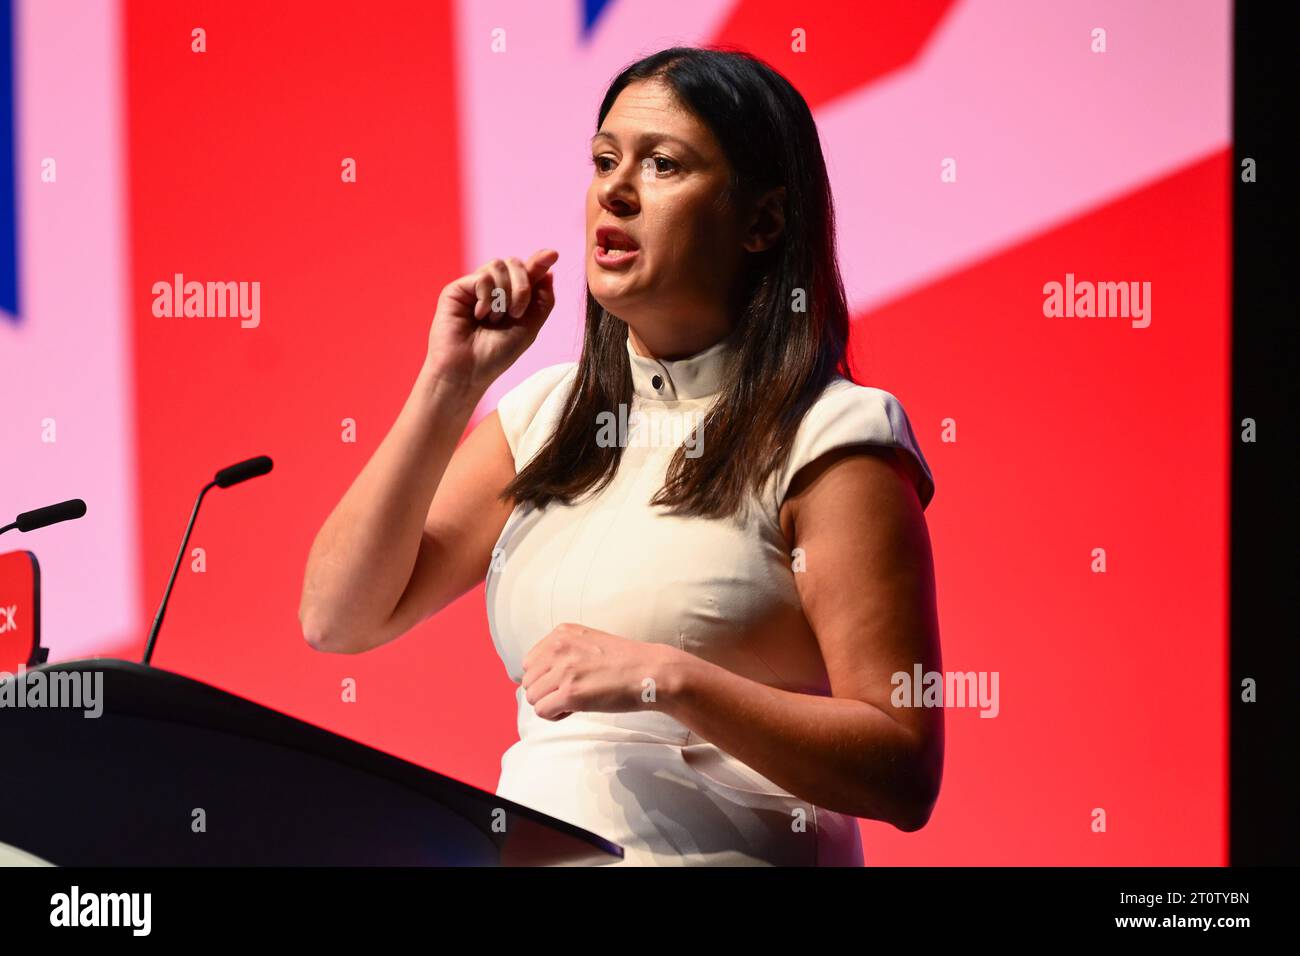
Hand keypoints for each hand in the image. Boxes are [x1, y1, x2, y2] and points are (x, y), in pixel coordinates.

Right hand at [424, 249, 558, 395]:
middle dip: (523, 286)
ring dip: (505, 294)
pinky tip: (480, 315)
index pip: (527, 272)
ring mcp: (475, 287)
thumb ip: (542, 300)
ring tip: (495, 319)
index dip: (540, 261)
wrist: (468, 371)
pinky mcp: (457, 289)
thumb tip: (549, 270)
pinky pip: (483, 276)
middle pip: (515, 263)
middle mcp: (493, 289)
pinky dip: (487, 296)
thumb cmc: (496, 355)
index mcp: (511, 297)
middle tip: (517, 313)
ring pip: (499, 265)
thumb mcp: (530, 327)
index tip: (553, 255)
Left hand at [521, 623, 680, 719]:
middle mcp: (558, 647)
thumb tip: (540, 677)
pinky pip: (542, 711)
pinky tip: (573, 710)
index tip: (566, 681)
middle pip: (528, 681)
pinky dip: (555, 716)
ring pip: (533, 697)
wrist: (650, 672)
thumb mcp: (589, 641)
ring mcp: (564, 670)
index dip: (545, 677)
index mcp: (562, 633)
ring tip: (573, 702)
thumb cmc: (625, 661)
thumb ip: (564, 651)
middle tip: (571, 694)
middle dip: (546, 692)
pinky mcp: (570, 693)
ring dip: (550, 704)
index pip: (529, 662)